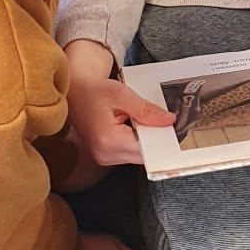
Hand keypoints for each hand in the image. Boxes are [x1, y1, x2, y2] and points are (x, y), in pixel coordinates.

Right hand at [65, 40, 174, 167]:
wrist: (74, 92)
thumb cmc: (93, 91)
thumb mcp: (122, 94)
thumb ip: (146, 110)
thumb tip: (168, 121)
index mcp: (108, 140)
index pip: (146, 148)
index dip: (162, 139)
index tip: (174, 130)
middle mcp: (105, 154)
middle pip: (143, 155)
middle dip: (156, 140)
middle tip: (167, 122)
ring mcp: (104, 158)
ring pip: (138, 156)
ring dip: (146, 141)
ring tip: (149, 122)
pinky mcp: (106, 157)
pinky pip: (130, 153)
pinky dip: (138, 142)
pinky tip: (139, 127)